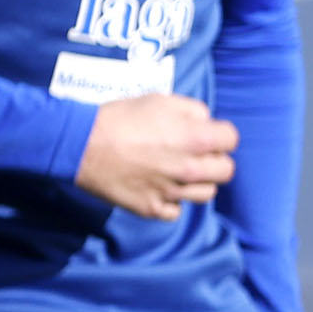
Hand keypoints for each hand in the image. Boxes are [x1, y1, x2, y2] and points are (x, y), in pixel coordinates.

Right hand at [72, 93, 237, 218]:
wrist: (81, 143)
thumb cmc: (119, 117)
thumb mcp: (159, 100)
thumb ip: (192, 110)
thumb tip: (206, 122)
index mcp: (196, 138)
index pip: (231, 139)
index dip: (220, 135)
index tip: (206, 134)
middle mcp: (190, 168)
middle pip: (226, 171)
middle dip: (213, 160)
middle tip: (194, 154)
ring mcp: (172, 192)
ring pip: (206, 193)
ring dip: (197, 182)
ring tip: (176, 172)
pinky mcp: (152, 208)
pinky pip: (176, 211)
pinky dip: (171, 202)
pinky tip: (159, 188)